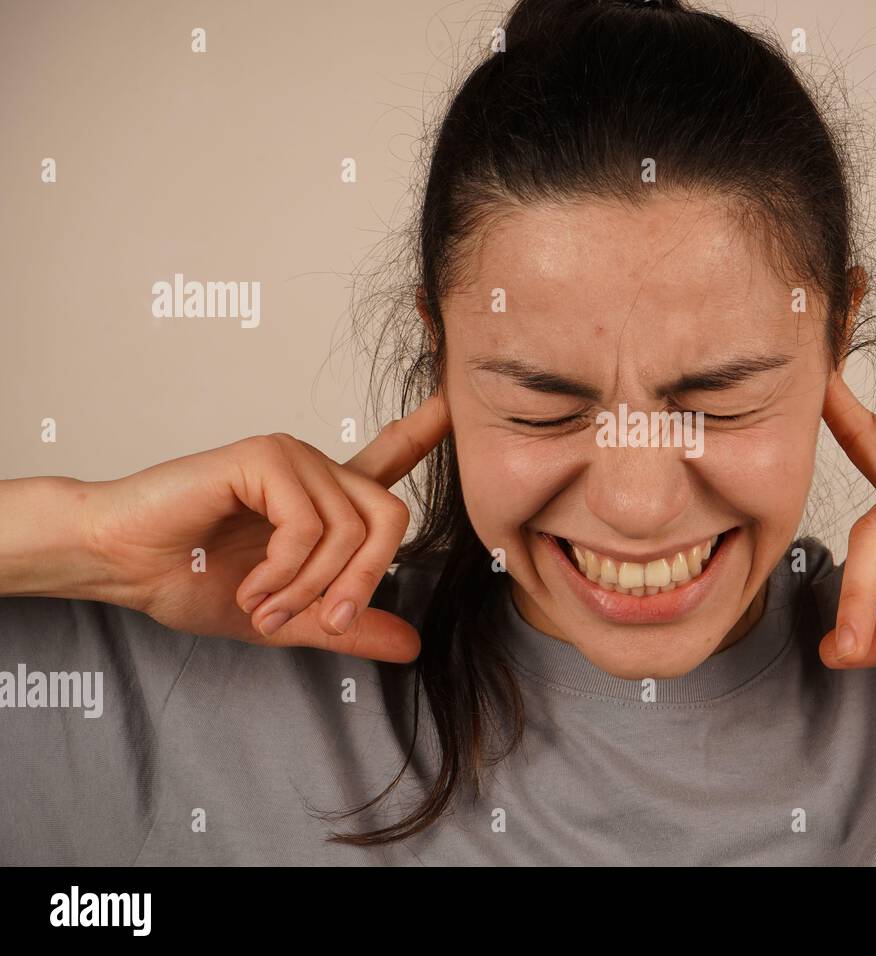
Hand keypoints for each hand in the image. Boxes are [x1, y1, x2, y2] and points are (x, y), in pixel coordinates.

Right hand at [81, 390, 450, 661]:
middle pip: (391, 518)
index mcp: (326, 499)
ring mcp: (292, 458)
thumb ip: (348, 627)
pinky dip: (284, 571)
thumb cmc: (191, 579)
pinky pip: (308, 525)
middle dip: (365, 580)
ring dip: (309, 587)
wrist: (122, 565)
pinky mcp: (264, 457)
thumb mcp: (288, 617)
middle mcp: (317, 471)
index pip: (391, 460)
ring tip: (264, 607)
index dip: (427, 431)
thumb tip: (413, 646)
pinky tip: (251, 586)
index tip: (456, 399)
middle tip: (325, 620)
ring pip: (350, 530)